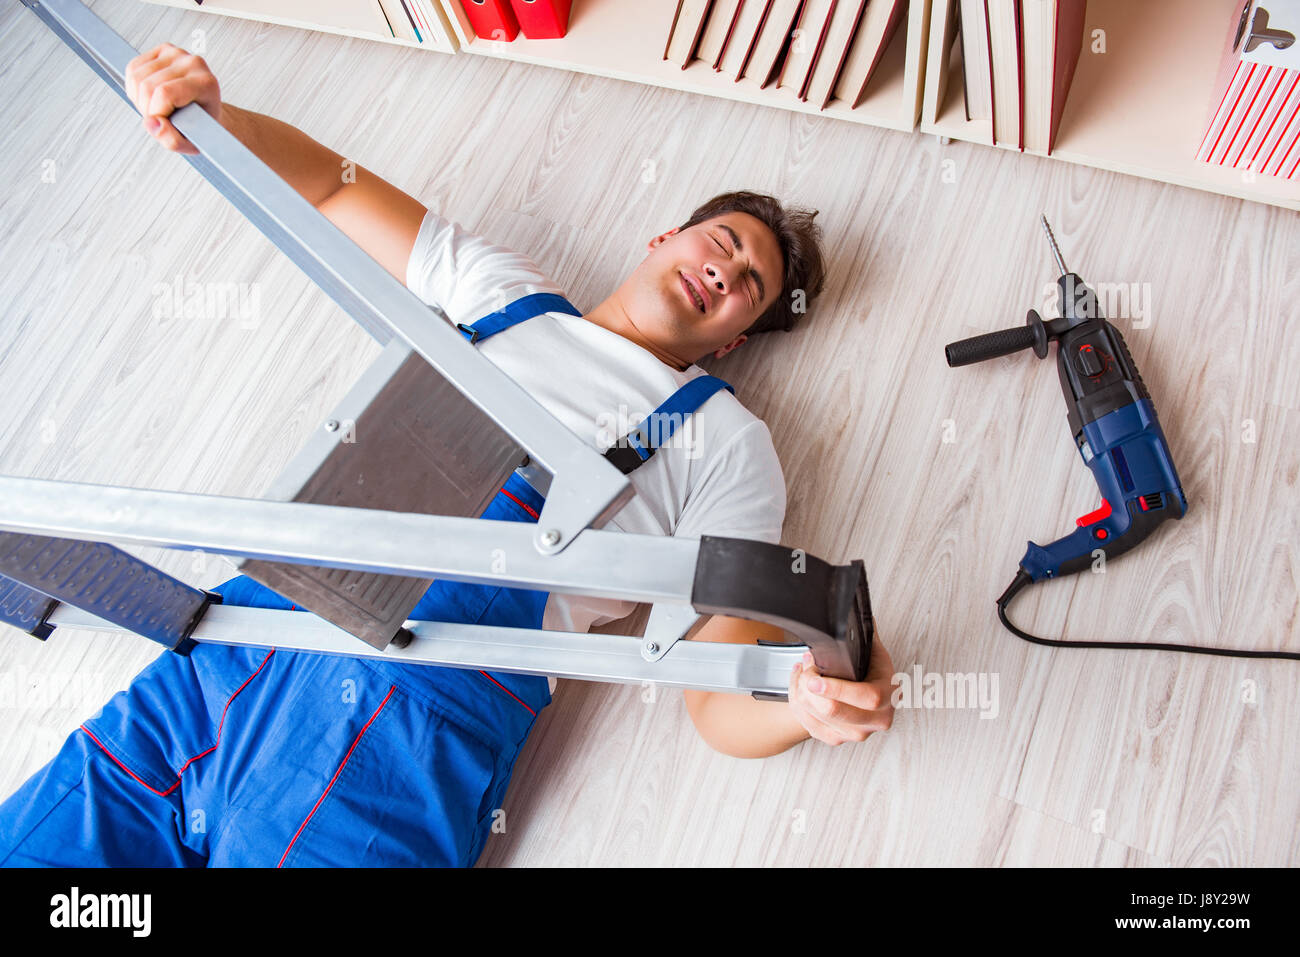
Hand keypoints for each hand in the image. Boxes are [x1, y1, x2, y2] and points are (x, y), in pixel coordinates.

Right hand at [124, 42, 221, 154]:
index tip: (163, 123)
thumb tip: (152, 123)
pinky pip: (133, 67)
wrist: (207, 114)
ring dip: (139, 98)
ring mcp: (178, 54)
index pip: (165, 93)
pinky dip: (134, 87)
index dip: (155, 112)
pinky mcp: (163, 50)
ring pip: (136, 76)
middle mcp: (193, 64)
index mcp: (205, 84)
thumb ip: (171, 139)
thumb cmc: (201, 127)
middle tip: (160, 117)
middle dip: (146, 108)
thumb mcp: (189, 144)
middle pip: (148, 85)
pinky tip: (150, 96)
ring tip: (157, 107)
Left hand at [788, 626, 894, 745]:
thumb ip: (866, 634)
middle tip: (805, 666)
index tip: (815, 678)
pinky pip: (807, 724)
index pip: (867, 697)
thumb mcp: (873, 652)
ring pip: (816, 718)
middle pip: (834, 711)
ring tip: (801, 672)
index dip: (838, 689)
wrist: (863, 698)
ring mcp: (855, 733)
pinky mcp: (836, 739)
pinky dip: (797, 703)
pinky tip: (798, 687)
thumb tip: (859, 610)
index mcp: (888, 696)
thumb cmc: (868, 673)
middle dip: (809, 686)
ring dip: (800, 691)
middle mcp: (875, 720)